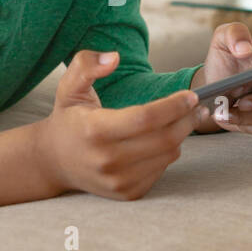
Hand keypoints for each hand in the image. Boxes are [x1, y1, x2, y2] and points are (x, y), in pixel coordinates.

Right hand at [42, 49, 198, 199]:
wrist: (53, 161)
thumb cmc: (68, 118)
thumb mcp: (69, 86)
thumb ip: (87, 65)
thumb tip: (114, 57)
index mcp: (94, 130)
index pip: (145, 118)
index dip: (173, 106)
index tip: (191, 96)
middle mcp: (107, 160)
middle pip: (163, 139)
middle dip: (187, 120)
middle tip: (198, 106)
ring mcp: (118, 180)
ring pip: (167, 156)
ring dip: (182, 135)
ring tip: (187, 119)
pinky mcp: (127, 193)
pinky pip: (161, 170)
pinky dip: (169, 152)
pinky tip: (165, 139)